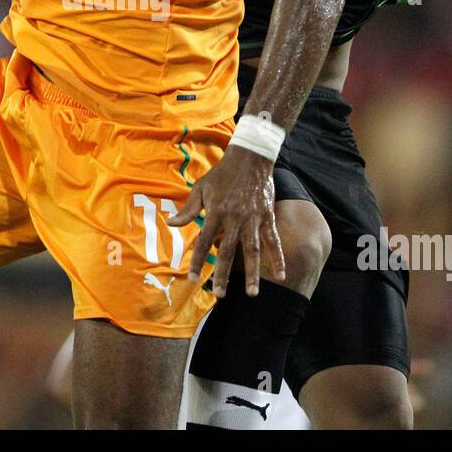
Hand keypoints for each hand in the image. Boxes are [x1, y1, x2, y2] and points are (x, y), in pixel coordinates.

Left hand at [168, 146, 284, 297]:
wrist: (250, 157)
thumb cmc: (222, 174)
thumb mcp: (200, 188)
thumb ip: (188, 209)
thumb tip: (170, 224)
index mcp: (216, 211)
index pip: (203, 241)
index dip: (197, 261)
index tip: (192, 279)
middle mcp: (234, 218)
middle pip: (227, 251)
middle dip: (223, 274)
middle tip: (220, 295)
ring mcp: (253, 218)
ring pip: (252, 250)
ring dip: (252, 273)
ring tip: (252, 293)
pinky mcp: (267, 216)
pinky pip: (273, 240)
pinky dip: (278, 257)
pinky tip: (281, 275)